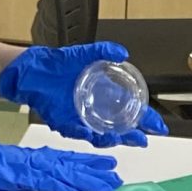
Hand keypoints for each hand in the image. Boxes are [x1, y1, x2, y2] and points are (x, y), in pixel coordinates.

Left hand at [0, 42, 167, 146]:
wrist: (34, 69)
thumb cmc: (57, 63)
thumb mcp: (85, 54)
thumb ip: (104, 51)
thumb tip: (122, 52)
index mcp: (102, 95)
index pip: (130, 111)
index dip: (145, 119)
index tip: (157, 125)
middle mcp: (93, 110)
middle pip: (120, 129)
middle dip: (134, 135)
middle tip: (144, 137)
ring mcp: (80, 118)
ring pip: (101, 136)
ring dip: (115, 139)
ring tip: (126, 137)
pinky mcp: (64, 122)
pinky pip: (78, 133)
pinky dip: (89, 135)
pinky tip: (99, 136)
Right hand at [0, 132, 120, 190]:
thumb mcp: (9, 180)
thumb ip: (26, 186)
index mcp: (34, 160)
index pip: (66, 160)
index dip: (88, 163)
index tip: (106, 166)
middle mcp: (36, 159)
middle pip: (72, 164)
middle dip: (95, 170)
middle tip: (117, 174)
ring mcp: (30, 166)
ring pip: (66, 171)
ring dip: (88, 177)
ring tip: (109, 181)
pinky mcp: (22, 174)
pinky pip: (48, 182)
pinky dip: (65, 187)